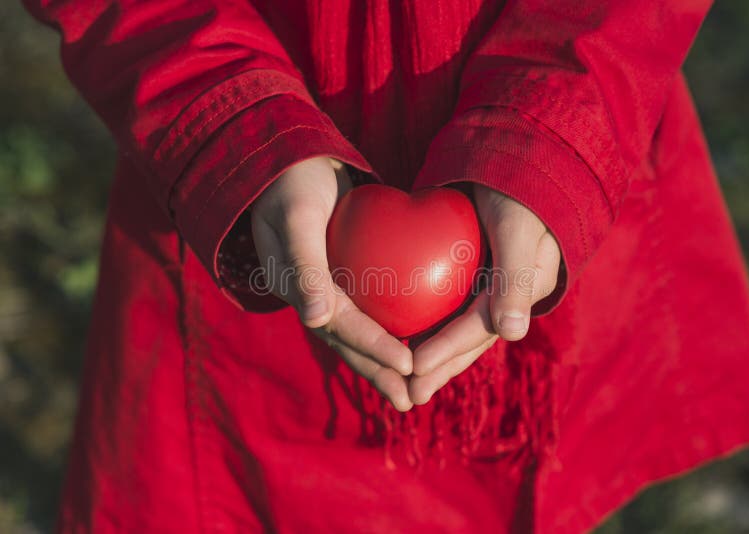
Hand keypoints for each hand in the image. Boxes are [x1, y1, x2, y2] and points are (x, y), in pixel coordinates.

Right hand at [250, 156, 413, 410]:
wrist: (288, 158)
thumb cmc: (291, 182)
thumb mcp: (296, 218)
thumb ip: (304, 268)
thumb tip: (316, 320)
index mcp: (297, 289)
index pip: (340, 326)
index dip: (372, 348)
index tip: (408, 366)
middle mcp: (312, 295)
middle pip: (348, 341)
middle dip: (379, 372)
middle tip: (413, 400)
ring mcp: (326, 287)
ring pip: (358, 330)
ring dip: (384, 359)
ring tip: (415, 386)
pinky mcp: (342, 274)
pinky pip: (368, 304)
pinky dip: (389, 325)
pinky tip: (418, 334)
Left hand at [409, 183, 561, 404]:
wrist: (521, 158)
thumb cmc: (519, 188)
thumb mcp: (519, 227)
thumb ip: (516, 277)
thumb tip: (511, 334)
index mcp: (527, 289)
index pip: (480, 327)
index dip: (447, 349)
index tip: (412, 369)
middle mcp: (512, 295)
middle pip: (471, 339)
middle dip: (439, 368)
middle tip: (406, 394)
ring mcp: (495, 286)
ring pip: (460, 328)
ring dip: (434, 355)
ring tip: (403, 381)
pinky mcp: (477, 275)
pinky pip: (450, 304)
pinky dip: (429, 322)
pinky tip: (401, 333)